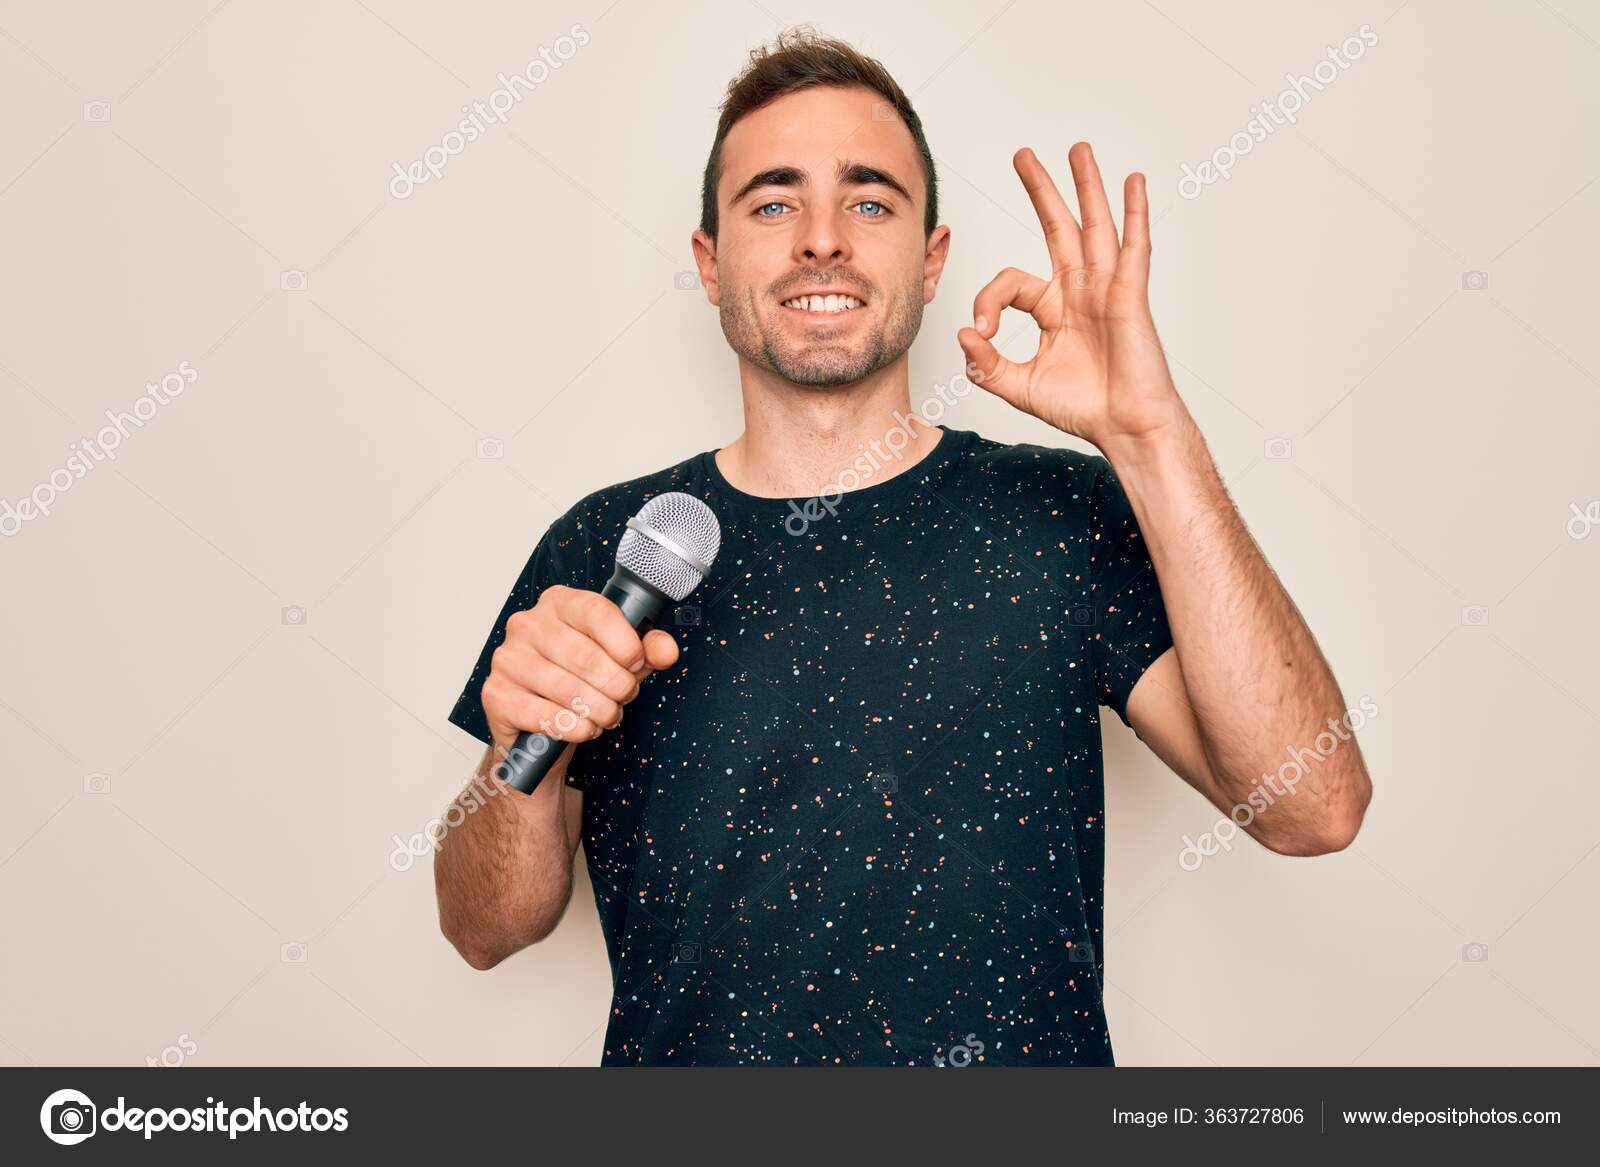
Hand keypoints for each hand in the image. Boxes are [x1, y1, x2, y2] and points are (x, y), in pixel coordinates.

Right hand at [482, 585, 678, 755]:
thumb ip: (648, 651)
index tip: (636, 663)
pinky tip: (584, 727)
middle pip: (585, 656)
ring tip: (607, 714)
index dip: (625, 643)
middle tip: (623, 696)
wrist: (539, 724)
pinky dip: (574, 727)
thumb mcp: (620, 660)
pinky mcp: (497, 694)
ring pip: (567, 689)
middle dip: (616, 685)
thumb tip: (667, 650)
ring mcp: (508, 658)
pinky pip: (545, 715)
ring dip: (599, 710)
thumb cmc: (580, 681)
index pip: (597, 612)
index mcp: (560, 603)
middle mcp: (528, 624)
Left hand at [957, 142, 1186, 451]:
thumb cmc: (1082, 408)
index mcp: (1053, 309)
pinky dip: (1134, 214)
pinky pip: (1133, 248)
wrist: (1124, 427)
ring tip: (1078, 149)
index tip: (982, 332)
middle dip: (1041, 190)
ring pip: (1094, 226)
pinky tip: (1134, 183)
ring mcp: (1106, 289)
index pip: (1011, 282)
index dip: (989, 301)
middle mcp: (1079, 291)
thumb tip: (964, 334)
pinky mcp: (1129, 296)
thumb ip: (986, 364)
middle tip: (1024, 156)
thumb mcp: (1018, 387)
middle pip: (1056, 228)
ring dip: (1086, 186)